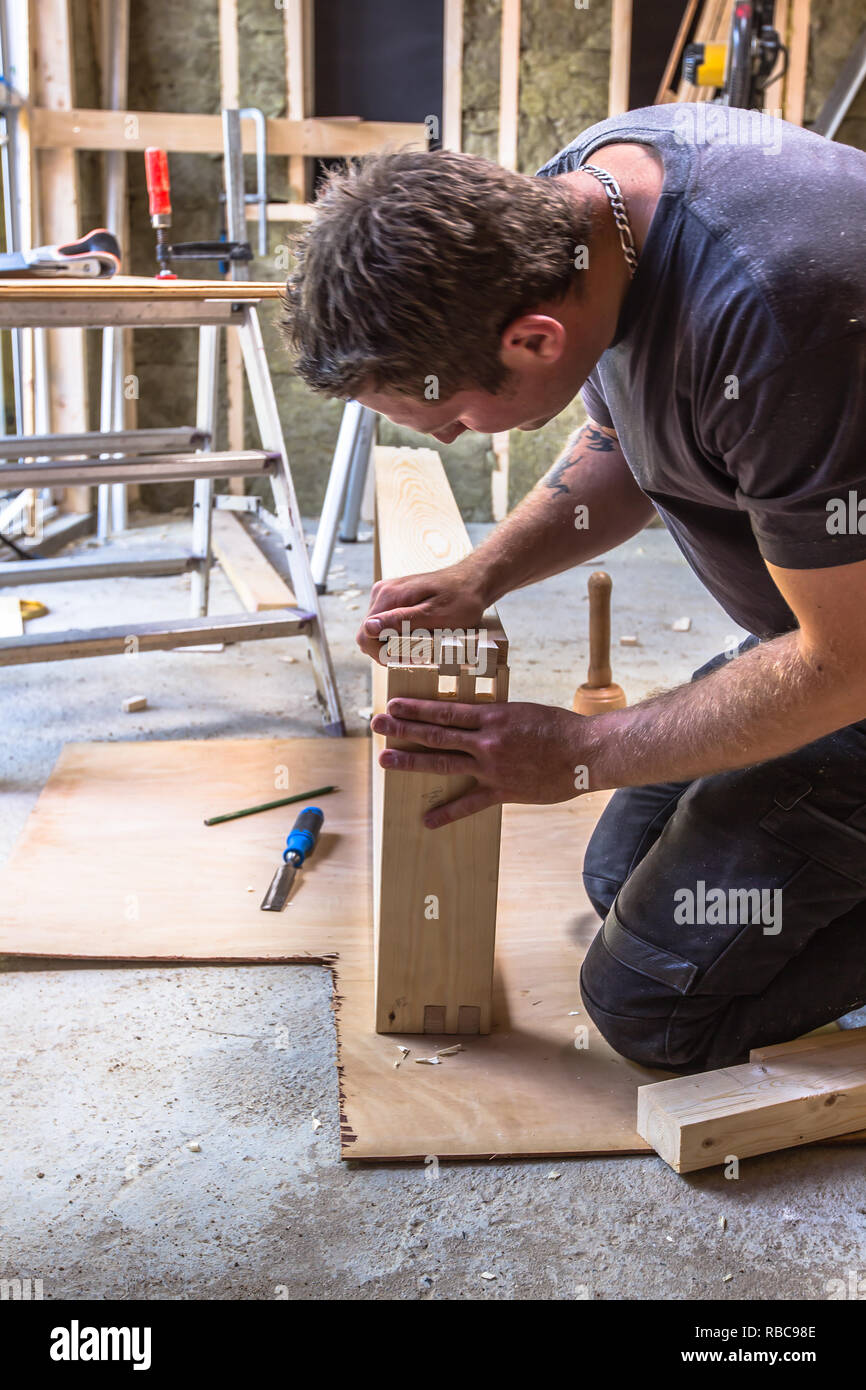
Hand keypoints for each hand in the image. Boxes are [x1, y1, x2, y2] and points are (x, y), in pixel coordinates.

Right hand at [356, 557, 490, 661]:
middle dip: (390, 650)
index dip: (381, 654)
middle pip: (369, 634)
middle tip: (419, 653)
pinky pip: (388, 623)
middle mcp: (383, 592)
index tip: (405, 658)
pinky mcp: (395, 598)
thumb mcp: (434, 616)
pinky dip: (401, 634)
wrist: (474, 581)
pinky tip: (420, 634)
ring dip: (396, 643)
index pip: (365, 635)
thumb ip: (400, 621)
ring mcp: (388, 594)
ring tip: (423, 642)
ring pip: (378, 631)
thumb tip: (369, 627)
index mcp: (388, 596)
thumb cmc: (461, 599)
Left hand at [370, 698, 592, 826]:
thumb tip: (470, 719)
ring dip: (412, 763)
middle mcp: (486, 741)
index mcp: (492, 717)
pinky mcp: (503, 790)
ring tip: (386, 761)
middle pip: (436, 734)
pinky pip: (469, 804)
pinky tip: (427, 820)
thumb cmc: (558, 727)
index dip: (416, 708)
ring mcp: (492, 768)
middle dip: (403, 730)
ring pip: (444, 764)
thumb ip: (494, 717)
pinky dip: (447, 813)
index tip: (393, 705)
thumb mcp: (521, 711)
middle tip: (377, 726)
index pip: (445, 710)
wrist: (586, 752)